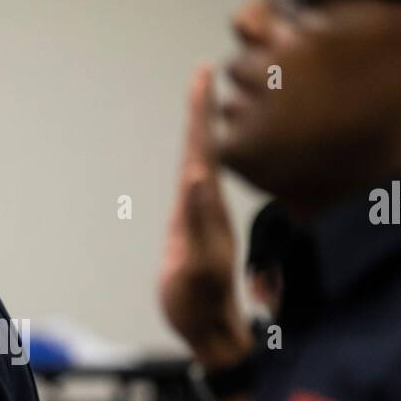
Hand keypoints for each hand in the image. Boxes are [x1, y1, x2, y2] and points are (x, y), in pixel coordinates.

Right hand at [158, 66, 251, 368]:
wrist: (208, 329)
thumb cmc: (201, 302)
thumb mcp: (197, 262)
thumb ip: (197, 220)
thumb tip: (196, 176)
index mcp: (207, 206)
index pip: (203, 148)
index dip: (200, 111)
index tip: (202, 73)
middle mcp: (208, 205)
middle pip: (203, 147)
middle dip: (201, 109)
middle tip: (201, 72)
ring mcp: (201, 216)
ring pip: (201, 163)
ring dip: (200, 130)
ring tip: (199, 101)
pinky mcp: (192, 229)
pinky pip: (194, 185)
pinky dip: (193, 161)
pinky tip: (194, 156)